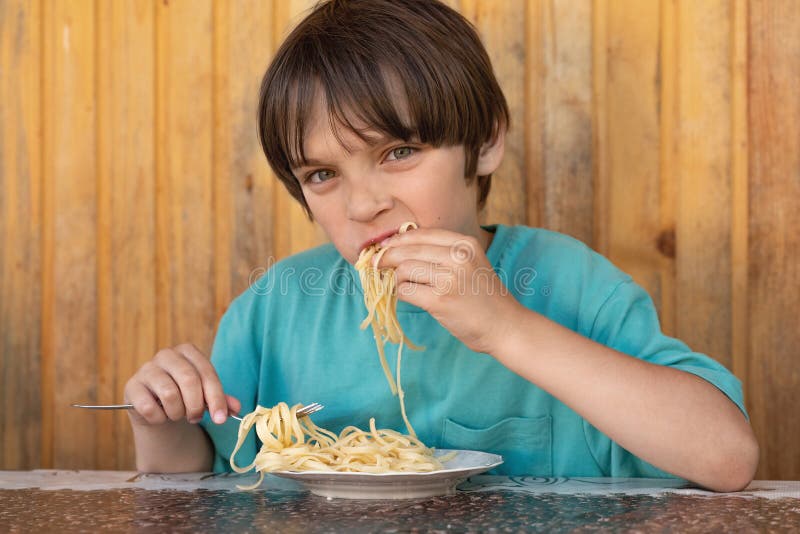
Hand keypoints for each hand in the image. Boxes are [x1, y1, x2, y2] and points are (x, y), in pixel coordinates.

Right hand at [124, 343, 239, 426]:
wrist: (156, 407)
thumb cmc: (184, 396)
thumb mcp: (205, 396)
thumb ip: (221, 401)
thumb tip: (236, 409)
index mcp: (187, 351)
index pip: (206, 373)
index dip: (216, 398)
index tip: (221, 418)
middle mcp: (166, 355)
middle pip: (189, 380)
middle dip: (196, 406)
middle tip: (196, 418)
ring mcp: (146, 369)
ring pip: (169, 394)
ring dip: (177, 413)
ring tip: (177, 415)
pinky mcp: (131, 386)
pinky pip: (149, 407)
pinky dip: (159, 418)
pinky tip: (160, 416)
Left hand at [376, 227, 521, 353]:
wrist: (504, 325)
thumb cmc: (483, 296)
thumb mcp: (469, 263)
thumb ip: (441, 252)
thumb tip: (395, 247)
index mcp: (464, 243)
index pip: (419, 234)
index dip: (397, 241)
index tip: (385, 248)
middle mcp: (458, 256)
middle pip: (407, 250)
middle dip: (387, 258)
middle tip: (378, 266)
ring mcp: (449, 278)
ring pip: (403, 270)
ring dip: (397, 280)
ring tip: (405, 287)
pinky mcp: (441, 300)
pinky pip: (405, 291)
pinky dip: (401, 294)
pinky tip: (410, 298)